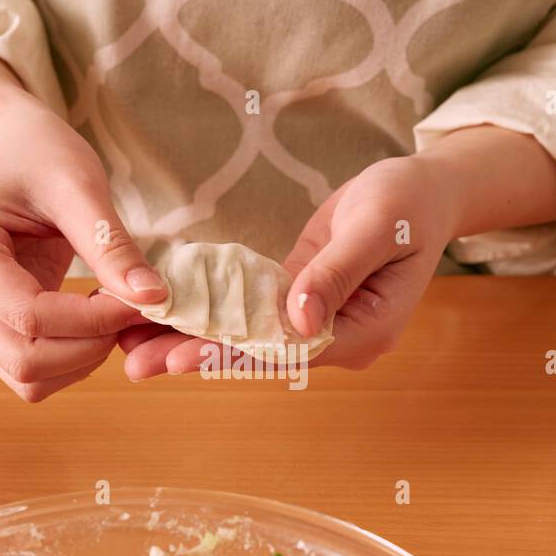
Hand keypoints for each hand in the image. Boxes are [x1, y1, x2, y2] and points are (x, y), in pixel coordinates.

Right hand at [0, 93, 166, 400]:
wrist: (10, 147)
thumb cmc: (38, 153)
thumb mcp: (78, 184)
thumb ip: (111, 245)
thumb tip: (154, 298)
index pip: (27, 315)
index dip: (93, 319)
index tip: (143, 298)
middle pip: (24, 359)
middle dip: (89, 346)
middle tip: (132, 309)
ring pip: (27, 378)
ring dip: (83, 359)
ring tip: (113, 311)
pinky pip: (32, 372)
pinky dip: (72, 360)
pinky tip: (96, 321)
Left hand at [118, 155, 451, 377]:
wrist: (424, 190)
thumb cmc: (408, 203)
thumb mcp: (375, 227)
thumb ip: (336, 272)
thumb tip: (299, 319)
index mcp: (364, 333)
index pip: (287, 353)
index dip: (231, 355)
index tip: (180, 357)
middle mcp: (337, 338)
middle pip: (258, 356)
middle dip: (196, 357)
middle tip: (133, 365)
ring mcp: (317, 323)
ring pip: (246, 338)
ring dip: (192, 339)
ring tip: (131, 347)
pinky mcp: (298, 299)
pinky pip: (249, 313)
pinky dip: (209, 313)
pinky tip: (164, 313)